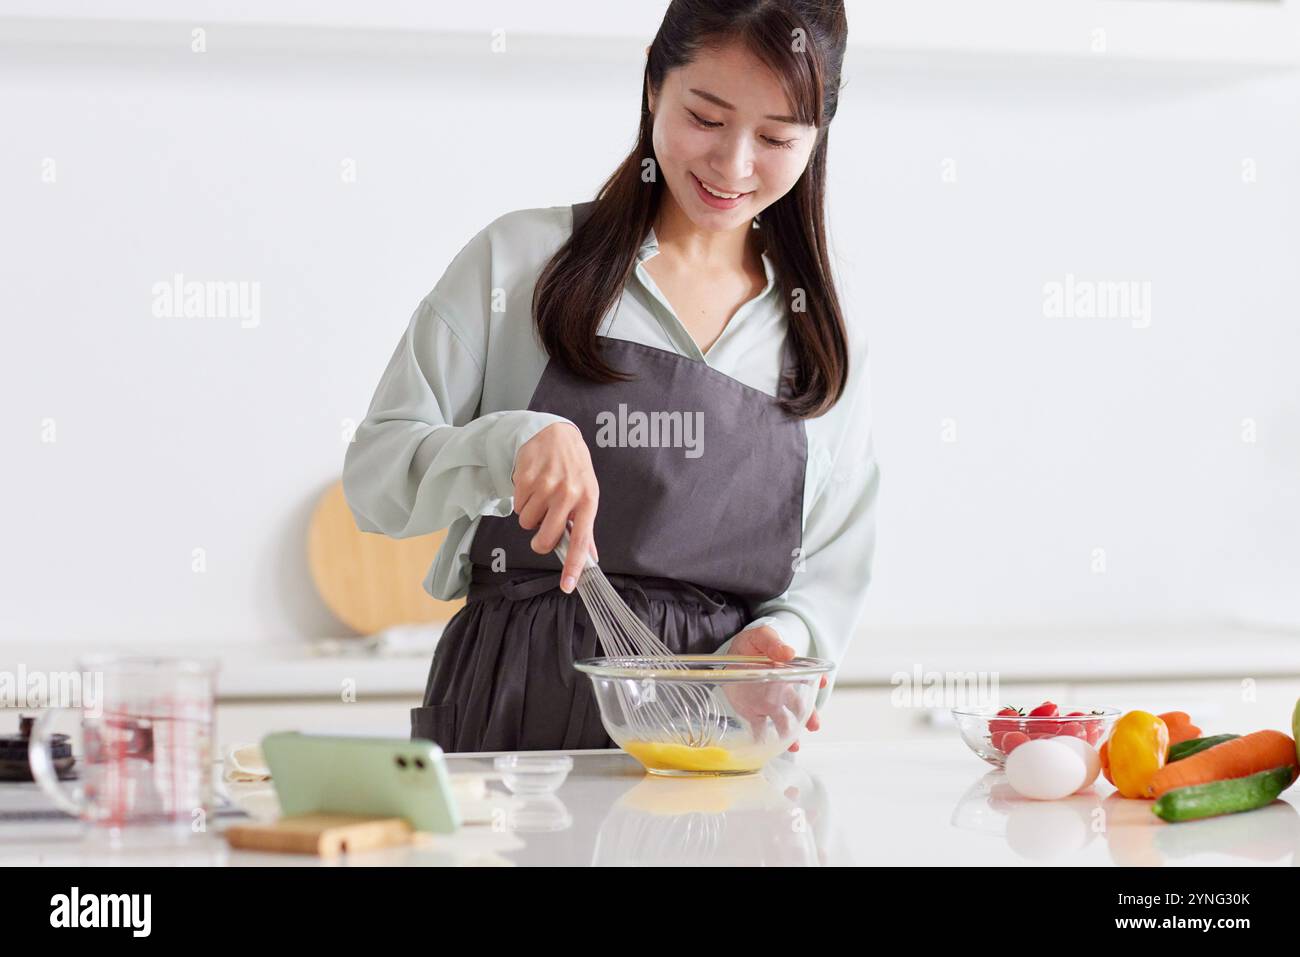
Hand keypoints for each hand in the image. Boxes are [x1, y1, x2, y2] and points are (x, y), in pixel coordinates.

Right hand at [512, 422, 598, 592]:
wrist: (557, 434)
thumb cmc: (575, 469)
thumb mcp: (587, 494)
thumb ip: (585, 528)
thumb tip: (591, 558)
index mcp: (587, 501)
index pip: (581, 541)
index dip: (573, 566)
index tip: (568, 585)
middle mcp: (568, 494)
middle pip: (546, 537)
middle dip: (540, 540)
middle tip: (543, 528)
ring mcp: (546, 485)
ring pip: (527, 522)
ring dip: (531, 515)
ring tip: (541, 497)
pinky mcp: (526, 477)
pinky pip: (517, 505)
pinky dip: (522, 500)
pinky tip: (533, 486)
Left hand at [727, 626, 825, 751]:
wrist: (729, 658)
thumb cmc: (750, 646)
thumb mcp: (759, 638)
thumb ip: (772, 643)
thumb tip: (788, 652)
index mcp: (787, 671)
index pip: (808, 677)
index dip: (817, 679)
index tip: (823, 681)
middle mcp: (782, 690)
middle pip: (800, 706)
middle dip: (810, 716)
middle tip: (814, 725)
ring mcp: (769, 703)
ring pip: (784, 721)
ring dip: (791, 734)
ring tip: (794, 745)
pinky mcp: (754, 713)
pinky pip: (761, 729)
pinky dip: (765, 739)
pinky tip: (768, 748)